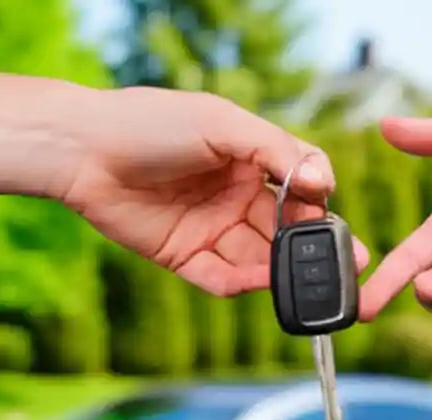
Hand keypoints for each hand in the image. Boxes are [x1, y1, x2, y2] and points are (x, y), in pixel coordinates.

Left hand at [59, 86, 369, 296]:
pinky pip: (221, 278)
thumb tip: (323, 183)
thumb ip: (276, 151)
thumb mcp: (222, 125)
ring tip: (306, 280)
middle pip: (286, 229)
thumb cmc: (151, 124)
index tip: (332, 216)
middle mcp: (235, 195)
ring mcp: (210, 227)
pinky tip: (260, 281)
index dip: (318, 203)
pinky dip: (243, 283)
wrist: (85, 151)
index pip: (301, 186)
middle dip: (313, 248)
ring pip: (258, 258)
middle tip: (346, 264)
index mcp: (250, 158)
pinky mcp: (184, 256)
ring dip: (281, 270)